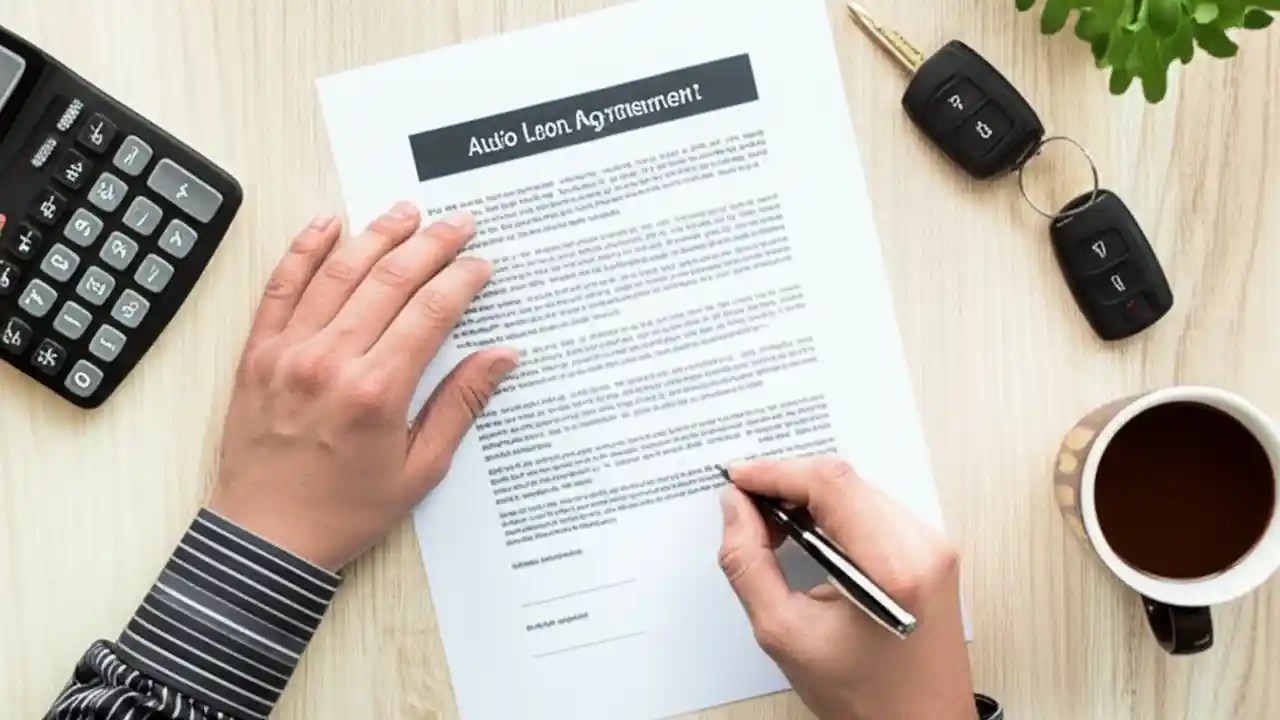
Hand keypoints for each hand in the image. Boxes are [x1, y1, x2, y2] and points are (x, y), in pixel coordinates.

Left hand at [207, 202, 516, 570]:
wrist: (265, 540)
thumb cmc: (344, 512)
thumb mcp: (419, 470)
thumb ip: (459, 405)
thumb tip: (500, 358)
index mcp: (377, 391)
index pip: (430, 312)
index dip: (461, 280)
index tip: (480, 264)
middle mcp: (331, 361)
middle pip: (389, 280)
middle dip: (430, 244)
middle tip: (457, 224)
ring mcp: (289, 353)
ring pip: (338, 272)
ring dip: (375, 235)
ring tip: (404, 211)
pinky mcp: (257, 354)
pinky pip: (280, 288)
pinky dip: (303, 251)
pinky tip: (326, 225)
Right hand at [718, 457, 975, 719]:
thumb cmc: (868, 698)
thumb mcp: (785, 634)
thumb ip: (749, 564)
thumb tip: (735, 510)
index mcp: (894, 567)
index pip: (830, 484)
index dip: (775, 472)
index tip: (739, 478)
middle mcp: (924, 546)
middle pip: (844, 480)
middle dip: (787, 484)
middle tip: (748, 511)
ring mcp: (933, 545)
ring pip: (857, 488)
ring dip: (808, 497)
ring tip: (773, 528)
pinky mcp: (931, 550)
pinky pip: (873, 506)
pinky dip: (833, 510)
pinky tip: (807, 534)